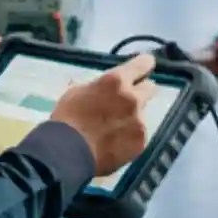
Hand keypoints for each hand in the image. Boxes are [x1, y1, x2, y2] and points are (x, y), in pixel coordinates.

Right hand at [50, 54, 156, 176]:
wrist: (68, 153)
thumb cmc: (67, 118)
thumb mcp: (78, 91)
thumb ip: (99, 86)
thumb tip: (104, 85)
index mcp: (116, 81)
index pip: (143, 64)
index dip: (144, 65)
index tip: (144, 66)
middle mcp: (133, 98)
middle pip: (149, 88)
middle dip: (140, 91)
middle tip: (128, 100)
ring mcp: (140, 121)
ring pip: (143, 113)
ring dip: (133, 116)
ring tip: (115, 129)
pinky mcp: (141, 141)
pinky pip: (140, 134)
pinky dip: (131, 136)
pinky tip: (116, 144)